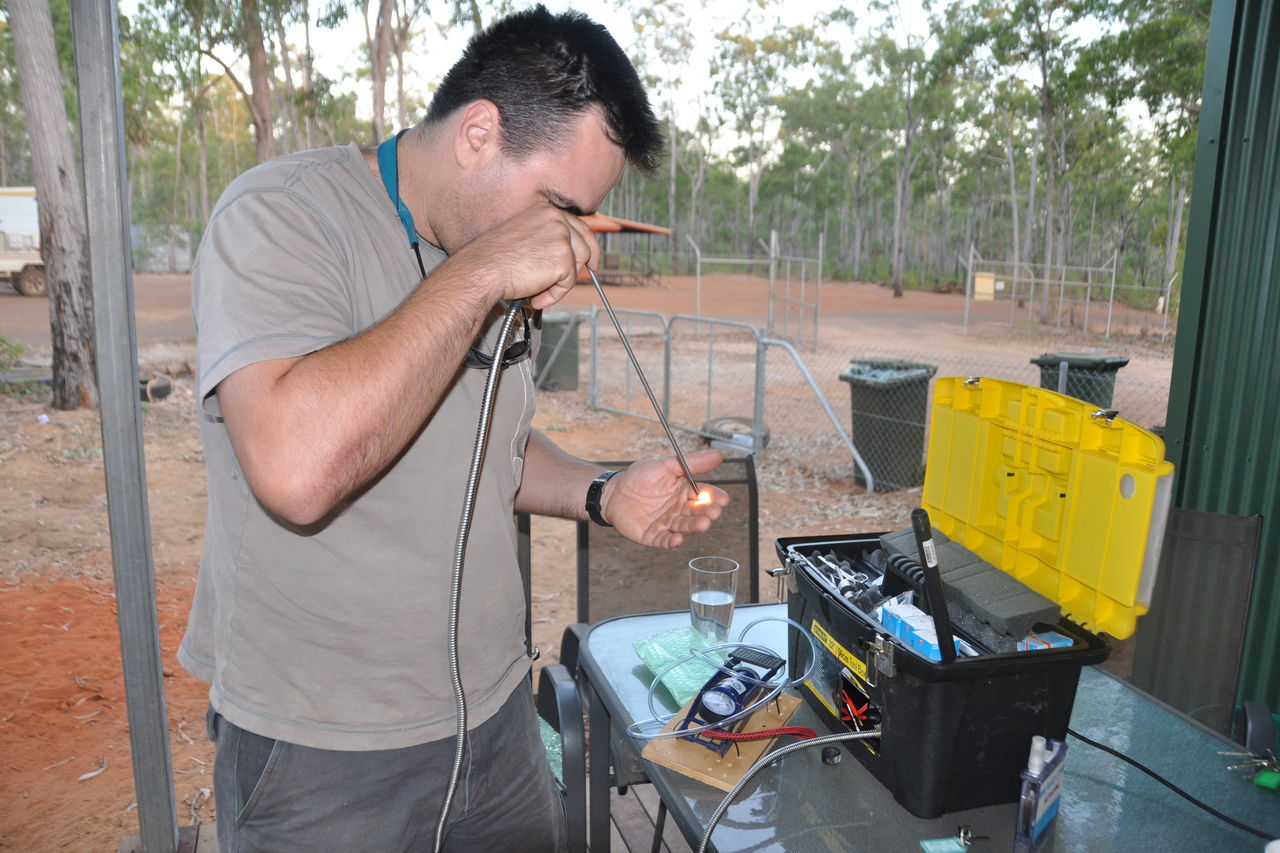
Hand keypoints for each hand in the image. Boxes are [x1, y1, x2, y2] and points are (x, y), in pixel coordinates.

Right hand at [451, 202, 598, 310]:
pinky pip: (569, 283)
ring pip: (579, 265)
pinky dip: (554, 294)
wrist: (482, 270)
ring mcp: (561, 238)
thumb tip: (565, 255)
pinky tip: (536, 295)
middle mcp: (556, 219)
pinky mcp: (563, 259)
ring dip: (562, 281)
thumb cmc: (494, 258)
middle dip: (587, 262)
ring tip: (540, 288)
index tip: (592, 258)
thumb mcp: (524, 238)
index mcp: (545, 211)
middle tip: (591, 272)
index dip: (587, 243)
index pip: (578, 225)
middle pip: (586, 243)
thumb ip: (546, 240)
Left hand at [601, 450, 729, 548]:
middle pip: (697, 513)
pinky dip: (672, 542)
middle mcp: (679, 510)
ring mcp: (667, 524)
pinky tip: (678, 540)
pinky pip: (665, 541)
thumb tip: (719, 456)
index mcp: (685, 492)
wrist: (613, 491)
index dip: (715, 497)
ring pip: (684, 527)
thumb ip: (692, 463)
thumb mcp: (666, 464)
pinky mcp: (654, 536)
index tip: (723, 499)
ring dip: (694, 527)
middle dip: (707, 513)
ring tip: (703, 524)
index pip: (704, 495)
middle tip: (714, 512)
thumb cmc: (640, 476)